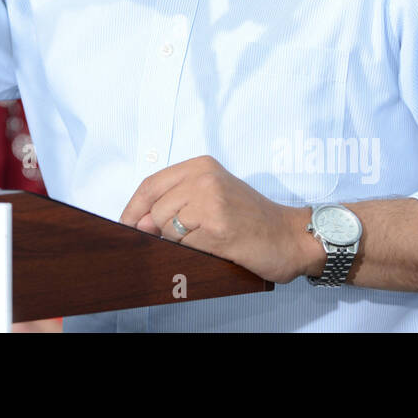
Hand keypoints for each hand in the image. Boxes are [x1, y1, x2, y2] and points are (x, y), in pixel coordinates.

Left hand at [119, 155, 318, 283]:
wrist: (290, 236)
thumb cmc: (250, 217)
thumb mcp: (213, 195)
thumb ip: (175, 202)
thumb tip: (136, 224)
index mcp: (201, 166)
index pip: (150, 185)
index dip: (133, 209)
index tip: (126, 226)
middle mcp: (204, 179)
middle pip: (154, 209)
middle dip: (158, 230)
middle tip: (184, 238)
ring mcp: (211, 203)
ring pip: (167, 229)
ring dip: (180, 242)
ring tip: (208, 238)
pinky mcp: (218, 229)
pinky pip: (185, 246)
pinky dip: (194, 252)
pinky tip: (216, 246)